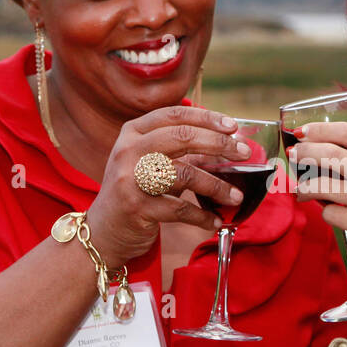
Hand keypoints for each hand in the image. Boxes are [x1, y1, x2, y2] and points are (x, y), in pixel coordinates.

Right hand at [87, 105, 248, 264]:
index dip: (207, 118)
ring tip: (236, 196)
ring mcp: (131, 179)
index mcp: (133, 132)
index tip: (233, 126)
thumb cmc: (135, 192)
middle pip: (182, 137)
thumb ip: (181, 151)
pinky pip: (180, 209)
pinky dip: (203, 216)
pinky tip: (215, 221)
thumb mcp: (151, 163)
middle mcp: (129, 151)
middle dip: (219, 144)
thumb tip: (227, 143)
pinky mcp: (137, 208)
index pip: (175, 114)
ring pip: (185, 174)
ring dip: (217, 186)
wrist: (102, 232)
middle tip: (244, 153)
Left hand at [290, 120, 346, 275]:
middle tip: (295, 156)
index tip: (304, 132)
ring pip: (321, 185)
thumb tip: (331, 151)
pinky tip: (331, 213)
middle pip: (328, 154)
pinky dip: (325, 213)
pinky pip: (330, 214)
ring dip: (304, 187)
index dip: (319, 129)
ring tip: (301, 190)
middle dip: (304, 153)